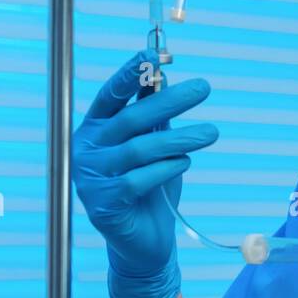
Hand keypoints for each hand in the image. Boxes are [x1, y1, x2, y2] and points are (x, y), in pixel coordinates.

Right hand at [71, 49, 218, 297]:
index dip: (130, 74)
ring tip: (211, 132)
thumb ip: (153, 116)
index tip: (153, 54)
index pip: (110, 96)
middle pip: (130, 120)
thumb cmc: (149, 186)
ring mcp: (90, 179)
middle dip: (169, 102)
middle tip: (203, 89)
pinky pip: (139, 180)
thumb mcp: (153, 145)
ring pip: (139, 150)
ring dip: (179, 138)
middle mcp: (86, 151)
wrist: (142, 242)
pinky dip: (167, 169)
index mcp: (94, 130)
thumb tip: (162, 74)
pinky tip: (185, 163)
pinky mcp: (103, 205)